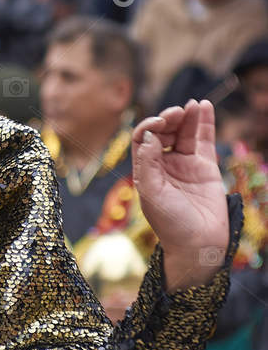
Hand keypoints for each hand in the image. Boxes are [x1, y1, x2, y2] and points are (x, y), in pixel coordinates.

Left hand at [131, 100, 230, 289]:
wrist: (199, 243)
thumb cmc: (171, 224)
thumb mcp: (152, 194)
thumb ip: (148, 163)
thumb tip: (149, 134)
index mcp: (145, 172)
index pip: (143, 140)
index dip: (149, 127)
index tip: (159, 123)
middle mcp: (163, 166)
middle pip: (164, 132)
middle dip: (169, 119)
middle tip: (176, 113)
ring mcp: (184, 164)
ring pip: (183, 132)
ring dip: (186, 117)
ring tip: (192, 106)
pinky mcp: (205, 166)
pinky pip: (203, 139)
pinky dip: (203, 122)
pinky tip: (203, 106)